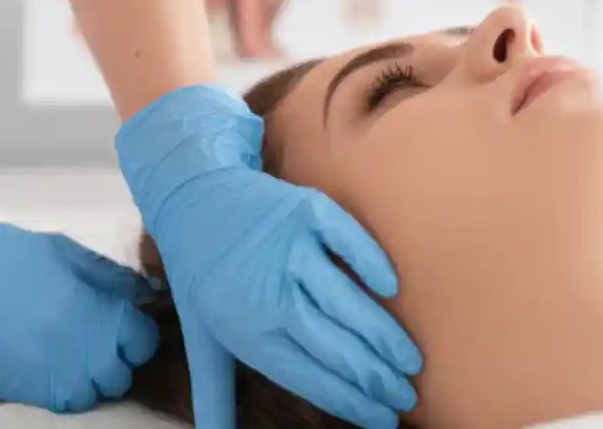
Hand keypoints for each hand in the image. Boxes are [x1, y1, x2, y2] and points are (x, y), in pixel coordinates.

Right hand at [0, 171, 158, 411]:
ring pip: (92, 395)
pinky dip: (60, 389)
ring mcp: (48, 378)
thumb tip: (145, 293)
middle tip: (91, 334)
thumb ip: (107, 276)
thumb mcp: (61, 250)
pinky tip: (45, 362)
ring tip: (67, 350)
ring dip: (88, 377)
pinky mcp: (20, 393)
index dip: (135, 330)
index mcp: (93, 311)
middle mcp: (78, 351)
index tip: (118, 319)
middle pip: (121, 373)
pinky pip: (60, 404)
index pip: (144, 340)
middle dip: (114, 357)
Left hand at [116, 85, 421, 428]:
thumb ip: (215, 397)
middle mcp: (269, 292)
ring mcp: (289, 248)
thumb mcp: (202, 338)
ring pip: (349, 303)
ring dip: (386, 337)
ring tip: (410, 361)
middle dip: (378, 379)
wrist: (192, 195)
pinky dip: (373, 264)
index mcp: (246, 330)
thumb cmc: (202, 275)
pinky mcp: (305, 210)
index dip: (353, 402)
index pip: (312, 378)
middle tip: (407, 395)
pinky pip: (349, 240)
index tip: (384, 418)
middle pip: (337, 347)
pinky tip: (391, 290)